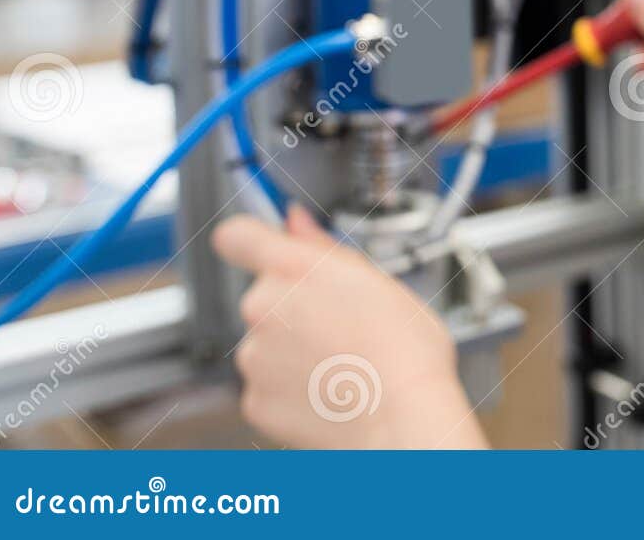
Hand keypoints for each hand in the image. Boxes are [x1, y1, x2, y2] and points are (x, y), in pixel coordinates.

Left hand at [211, 204, 485, 448]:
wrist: (402, 419)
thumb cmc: (405, 352)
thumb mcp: (379, 280)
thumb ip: (325, 248)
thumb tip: (296, 223)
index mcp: (294, 267)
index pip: (238, 236)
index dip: (249, 241)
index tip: (261, 248)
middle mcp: (263, 307)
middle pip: (264, 296)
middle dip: (294, 308)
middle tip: (340, 325)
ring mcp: (254, 356)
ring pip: (266, 343)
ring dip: (292, 350)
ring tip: (341, 365)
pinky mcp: (254, 400)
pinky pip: (266, 386)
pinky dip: (290, 390)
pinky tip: (329, 392)